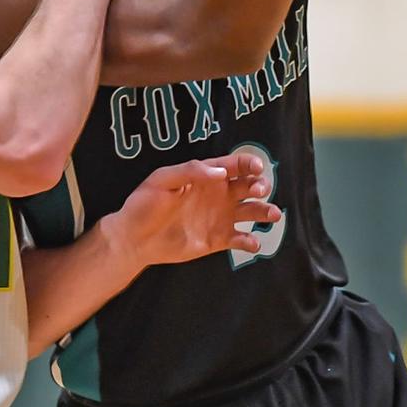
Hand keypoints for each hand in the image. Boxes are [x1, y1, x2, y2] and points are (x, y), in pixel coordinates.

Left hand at [104, 152, 280, 269]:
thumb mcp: (162, 179)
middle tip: (259, 190)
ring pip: (252, 212)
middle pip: (249, 186)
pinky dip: (250, 241)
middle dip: (260, 186)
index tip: (257, 169)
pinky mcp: (217, 239)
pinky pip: (241, 239)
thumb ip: (190, 171)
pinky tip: (251, 242)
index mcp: (207, 176)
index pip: (235, 165)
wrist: (134, 238)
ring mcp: (220, 217)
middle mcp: (218, 194)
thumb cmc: (144, 204)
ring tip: (272, 215)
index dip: (250, 164)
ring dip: (265, 212)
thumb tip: (220, 172)